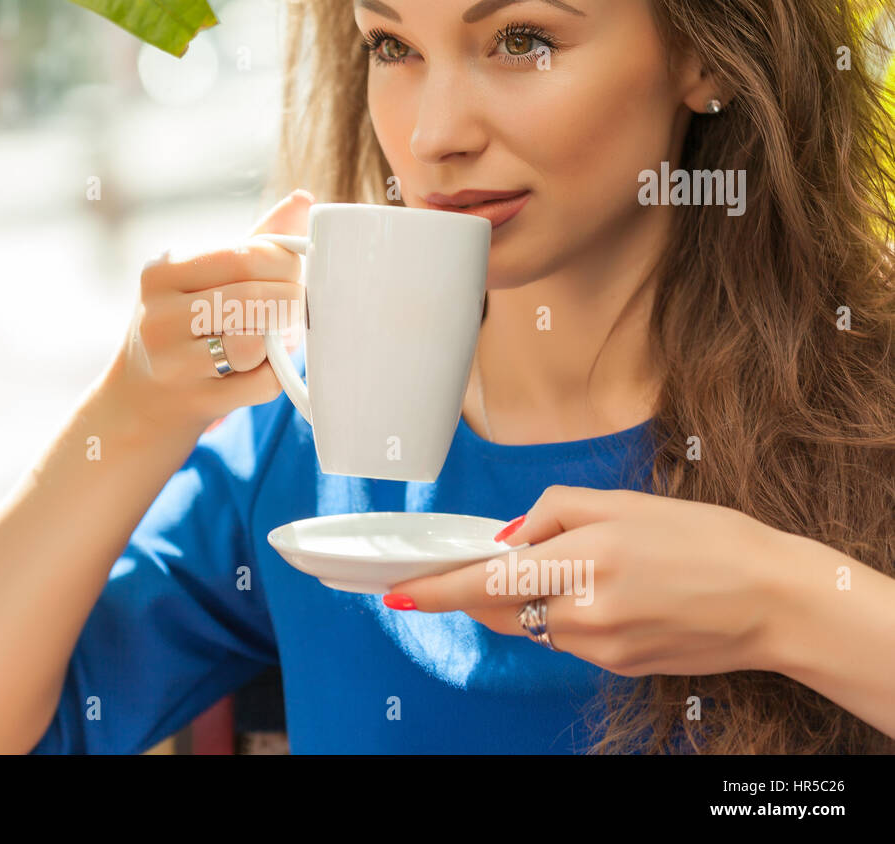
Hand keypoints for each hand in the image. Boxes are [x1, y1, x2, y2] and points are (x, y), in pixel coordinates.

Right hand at [103, 189, 313, 434]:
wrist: (139, 400)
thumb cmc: (182, 328)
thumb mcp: (202, 279)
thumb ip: (254, 241)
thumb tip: (303, 199)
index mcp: (162, 272)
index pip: (245, 255)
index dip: (286, 264)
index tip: (294, 275)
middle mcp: (158, 315)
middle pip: (252, 297)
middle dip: (289, 301)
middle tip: (296, 307)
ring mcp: (172, 362)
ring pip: (254, 343)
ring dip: (278, 340)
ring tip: (272, 337)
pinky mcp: (194, 401)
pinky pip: (260, 383)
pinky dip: (273, 375)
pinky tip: (259, 368)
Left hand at [383, 486, 792, 677]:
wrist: (774, 600)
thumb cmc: (704, 539)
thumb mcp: (623, 502)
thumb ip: (550, 516)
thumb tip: (504, 541)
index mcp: (583, 563)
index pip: (485, 582)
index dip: (435, 590)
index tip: (396, 593)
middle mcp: (584, 615)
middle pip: (499, 608)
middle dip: (482, 586)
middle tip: (486, 560)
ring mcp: (600, 649)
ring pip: (532, 624)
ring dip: (529, 597)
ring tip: (580, 566)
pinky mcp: (616, 667)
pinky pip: (566, 639)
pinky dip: (565, 614)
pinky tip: (609, 592)